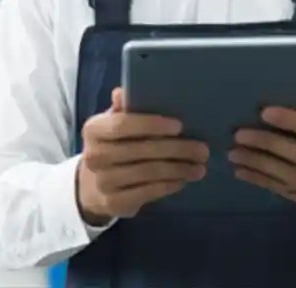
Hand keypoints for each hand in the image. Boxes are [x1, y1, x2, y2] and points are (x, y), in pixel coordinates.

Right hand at [76, 88, 208, 224]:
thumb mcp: (114, 123)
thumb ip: (123, 108)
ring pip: (149, 173)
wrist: (94, 184)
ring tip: (200, 166)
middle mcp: (94, 156)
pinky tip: (183, 180)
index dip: (152, 124)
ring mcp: (103, 182)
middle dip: (177, 149)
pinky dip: (170, 185)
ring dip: (179, 169)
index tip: (179, 125)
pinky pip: (149, 192)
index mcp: (93, 130)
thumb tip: (122, 92)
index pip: (123, 125)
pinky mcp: (114, 203)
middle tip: (202, 149)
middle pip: (142, 150)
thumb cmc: (113, 145)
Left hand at [229, 106, 295, 222]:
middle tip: (241, 134)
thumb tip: (281, 112)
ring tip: (235, 153)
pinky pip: (288, 193)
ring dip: (260, 165)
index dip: (295, 122)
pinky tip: (244, 172)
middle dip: (269, 145)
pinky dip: (263, 181)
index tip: (266, 112)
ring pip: (292, 178)